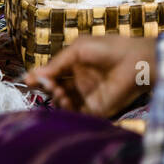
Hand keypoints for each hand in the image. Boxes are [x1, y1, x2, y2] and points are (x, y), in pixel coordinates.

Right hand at [25, 35, 157, 117]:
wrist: (135, 61)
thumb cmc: (109, 49)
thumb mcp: (78, 50)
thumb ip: (56, 63)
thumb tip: (33, 75)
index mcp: (75, 66)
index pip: (53, 75)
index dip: (40, 78)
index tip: (28, 80)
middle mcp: (79, 83)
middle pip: (55, 91)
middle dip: (46, 88)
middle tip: (45, 84)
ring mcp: (86, 97)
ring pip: (62, 104)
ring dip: (55, 98)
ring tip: (57, 89)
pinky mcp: (95, 110)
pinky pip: (75, 115)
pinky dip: (65, 109)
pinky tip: (64, 98)